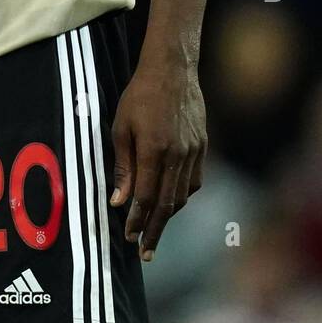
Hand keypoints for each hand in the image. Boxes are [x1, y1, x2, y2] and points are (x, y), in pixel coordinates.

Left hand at [109, 64, 205, 261]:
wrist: (172, 70)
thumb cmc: (139, 96)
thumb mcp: (121, 128)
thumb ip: (122, 166)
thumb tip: (119, 201)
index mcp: (153, 150)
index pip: (147, 197)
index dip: (138, 221)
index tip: (129, 238)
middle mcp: (177, 156)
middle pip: (168, 205)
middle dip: (155, 231)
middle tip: (145, 252)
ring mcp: (193, 152)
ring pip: (183, 196)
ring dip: (169, 217)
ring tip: (155, 231)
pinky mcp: (203, 147)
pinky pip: (194, 181)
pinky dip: (183, 196)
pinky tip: (173, 203)